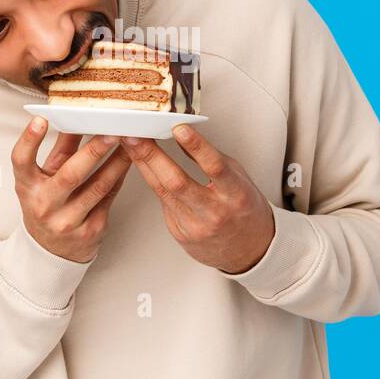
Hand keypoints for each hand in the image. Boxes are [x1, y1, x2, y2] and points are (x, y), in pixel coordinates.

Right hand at [11, 118, 131, 262]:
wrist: (52, 250)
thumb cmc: (48, 204)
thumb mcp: (45, 177)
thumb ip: (60, 148)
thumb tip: (75, 115)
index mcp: (27, 187)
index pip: (21, 161)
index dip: (29, 140)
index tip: (40, 119)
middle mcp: (44, 205)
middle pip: (70, 175)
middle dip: (93, 151)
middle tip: (111, 131)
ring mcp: (67, 221)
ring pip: (98, 187)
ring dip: (117, 162)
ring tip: (130, 143)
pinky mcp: (90, 230)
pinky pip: (109, 198)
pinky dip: (120, 178)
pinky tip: (129, 162)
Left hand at [121, 125, 274, 273]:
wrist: (248, 250)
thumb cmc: (244, 209)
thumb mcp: (237, 178)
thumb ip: (212, 158)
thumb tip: (185, 134)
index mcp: (235, 194)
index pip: (215, 166)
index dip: (196, 146)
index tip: (179, 128)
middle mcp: (215, 212)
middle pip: (177, 182)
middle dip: (152, 156)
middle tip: (136, 135)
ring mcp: (196, 226)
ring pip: (163, 191)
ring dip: (144, 165)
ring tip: (131, 145)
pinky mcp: (181, 234)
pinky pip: (164, 203)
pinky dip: (153, 182)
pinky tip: (142, 166)